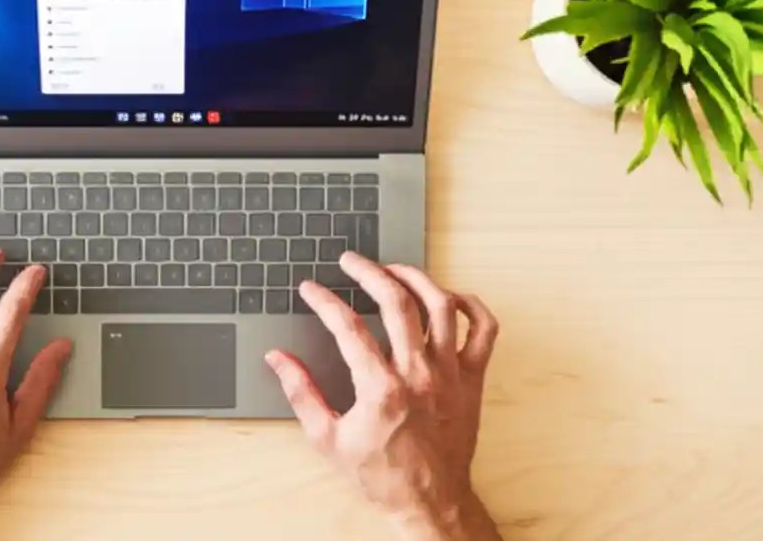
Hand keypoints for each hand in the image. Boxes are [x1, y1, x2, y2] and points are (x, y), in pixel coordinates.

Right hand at [265, 252, 500, 540]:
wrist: (430, 502)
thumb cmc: (382, 475)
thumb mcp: (327, 439)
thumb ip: (301, 393)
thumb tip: (279, 360)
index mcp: (380, 388)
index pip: (347, 326)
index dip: (323, 301)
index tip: (311, 290)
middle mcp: (418, 374)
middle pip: (396, 303)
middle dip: (368, 272)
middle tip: (351, 262)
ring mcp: (450, 374)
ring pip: (441, 306)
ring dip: (416, 279)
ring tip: (394, 269)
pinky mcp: (472, 380)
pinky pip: (483, 331)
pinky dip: (471, 305)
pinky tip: (449, 296)